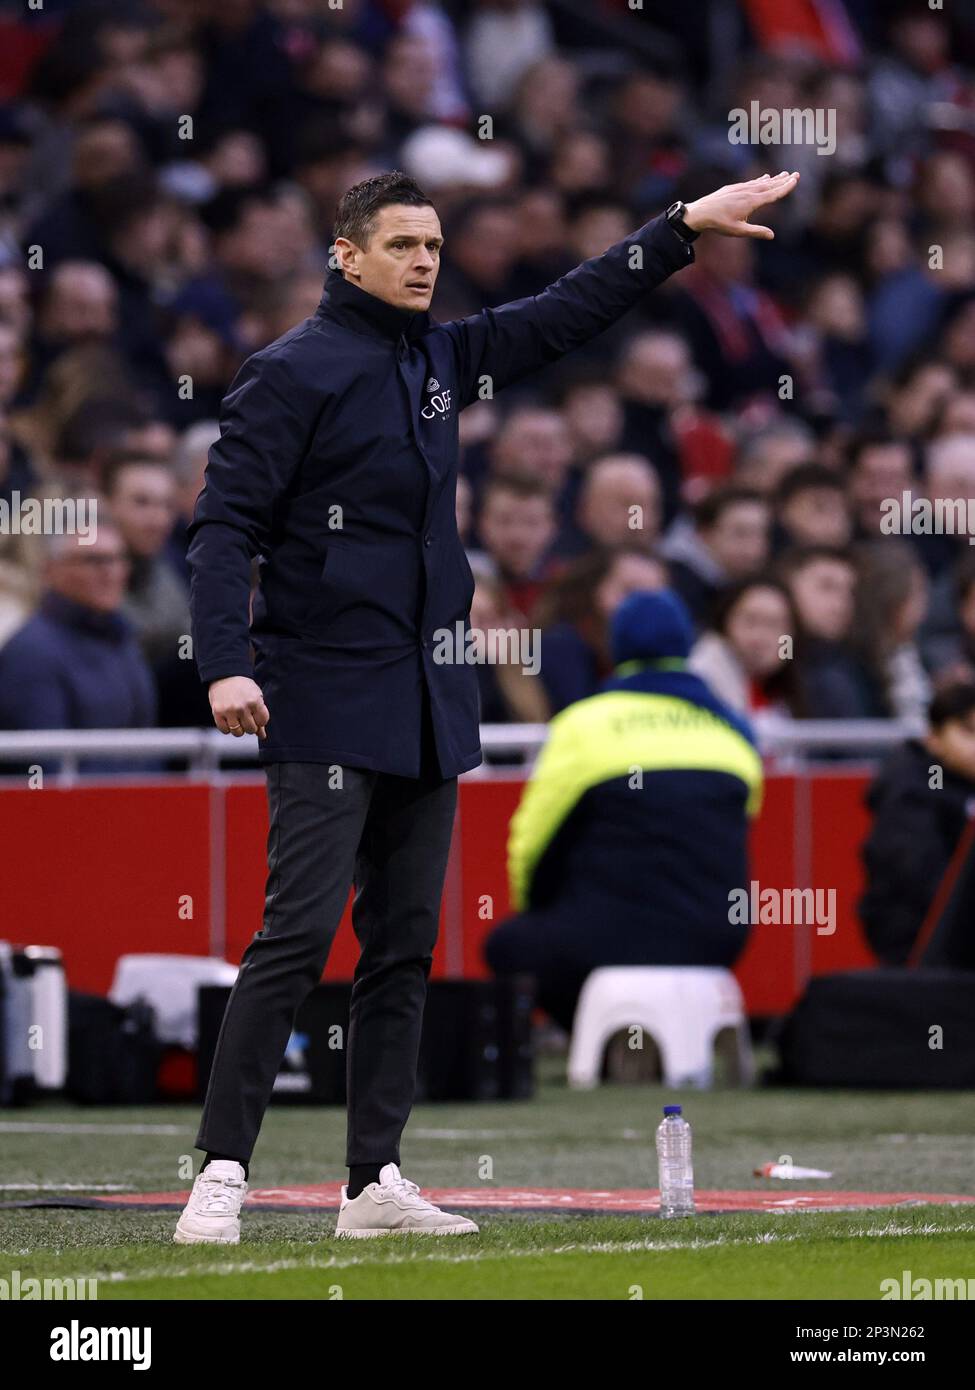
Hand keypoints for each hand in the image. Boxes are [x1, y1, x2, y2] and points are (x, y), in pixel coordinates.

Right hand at [209, 676, 269, 739]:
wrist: (225, 675)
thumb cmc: (243, 688)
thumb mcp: (256, 697)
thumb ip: (260, 716)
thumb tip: (262, 736)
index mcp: (255, 701)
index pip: (262, 721)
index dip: (260, 721)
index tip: (255, 715)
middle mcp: (242, 707)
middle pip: (250, 729)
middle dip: (250, 726)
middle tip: (246, 718)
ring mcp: (229, 711)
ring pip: (238, 733)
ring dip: (239, 729)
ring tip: (237, 720)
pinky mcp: (217, 713)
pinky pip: (224, 730)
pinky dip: (227, 728)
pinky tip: (228, 720)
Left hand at [684, 171, 799, 239]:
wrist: (701, 212)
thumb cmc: (719, 224)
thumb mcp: (739, 231)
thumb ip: (756, 232)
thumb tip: (772, 235)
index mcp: (752, 202)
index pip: (773, 194)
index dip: (785, 187)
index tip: (795, 180)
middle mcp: (748, 192)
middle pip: (770, 185)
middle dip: (783, 180)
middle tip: (796, 174)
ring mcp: (740, 188)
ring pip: (760, 182)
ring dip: (773, 179)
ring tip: (783, 174)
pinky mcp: (733, 188)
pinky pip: (751, 182)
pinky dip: (760, 180)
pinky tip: (764, 178)